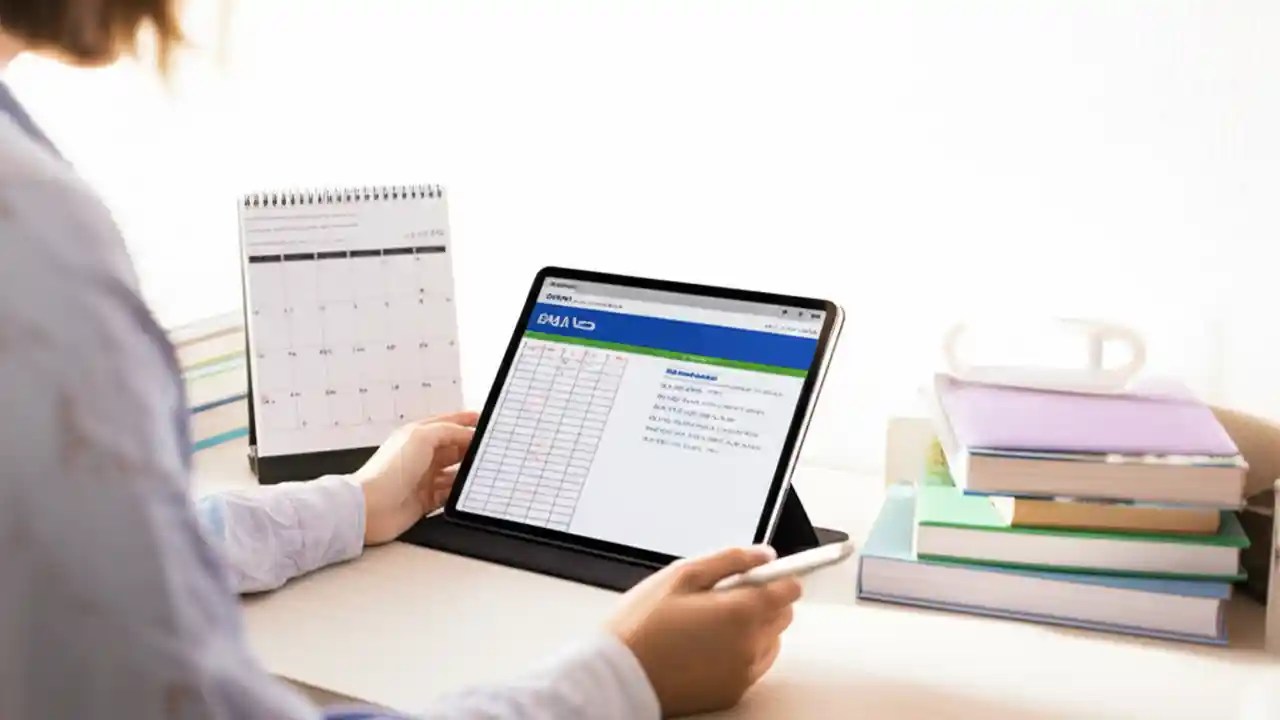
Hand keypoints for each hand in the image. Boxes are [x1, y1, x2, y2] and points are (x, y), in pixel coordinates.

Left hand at [353, 410, 478, 544]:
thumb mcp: (421, 437)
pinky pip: (449, 494)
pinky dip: (459, 492)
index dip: (465, 421)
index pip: (447, 424)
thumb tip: (468, 433)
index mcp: (417, 436)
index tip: (484, 422)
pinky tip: (468, 491)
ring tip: (483, 470)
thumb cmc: (388, 470)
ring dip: (467, 471)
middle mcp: (420, 456)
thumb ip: (448, 431)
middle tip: (489, 449)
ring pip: (453, 472)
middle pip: (453, 448)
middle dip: (471, 447)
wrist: (371, 506)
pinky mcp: (425, 500)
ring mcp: (423, 478)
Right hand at [607, 545, 800, 716]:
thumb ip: (731, 559)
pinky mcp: (733, 693)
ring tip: (709, 624)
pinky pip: (752, 666)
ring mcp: (744, 673)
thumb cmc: (642, 625)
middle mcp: (751, 646)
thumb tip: (764, 555)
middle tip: (723, 595)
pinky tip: (706, 646)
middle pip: (782, 615)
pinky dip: (740, 654)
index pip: (789, 589)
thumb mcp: (682, 575)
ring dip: (753, 628)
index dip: (776, 575)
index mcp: (742, 612)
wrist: (620, 676)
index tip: (764, 571)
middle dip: (762, 600)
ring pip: (769, 641)